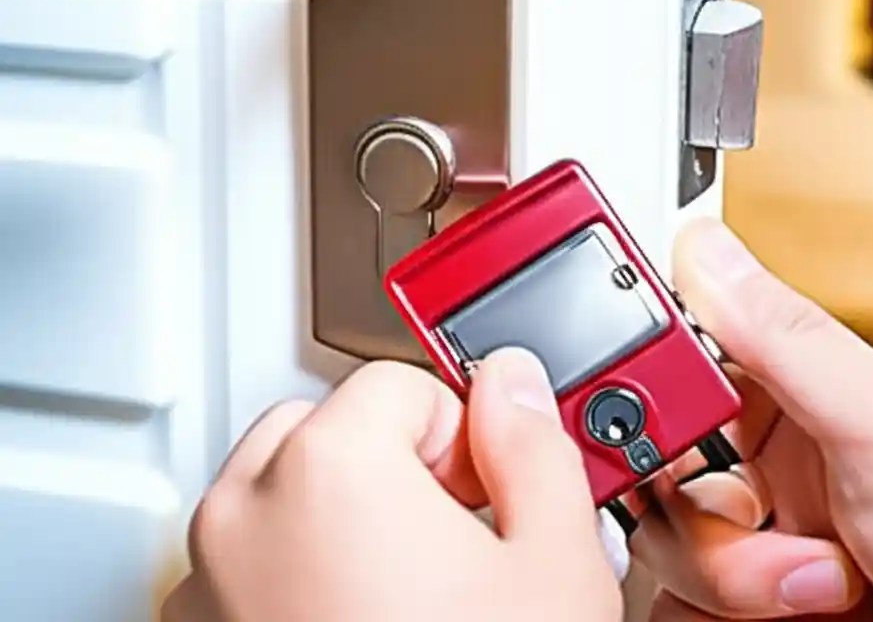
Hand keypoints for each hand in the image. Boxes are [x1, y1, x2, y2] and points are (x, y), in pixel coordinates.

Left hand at [162, 349, 621, 621]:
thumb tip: (515, 385)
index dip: (464, 433)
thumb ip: (536, 443)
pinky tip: (366, 621)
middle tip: (459, 538)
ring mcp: (209, 586)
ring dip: (342, 517)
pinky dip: (296, 572)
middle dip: (396, 467)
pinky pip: (247, 565)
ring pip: (281, 495)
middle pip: (327, 428)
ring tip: (415, 589)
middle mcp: (244, 517)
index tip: (490, 486)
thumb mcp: (554, 559)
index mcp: (329, 470)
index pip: (401, 383)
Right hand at [633, 220, 872, 620]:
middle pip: (661, 489)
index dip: (647, 409)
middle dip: (717, 533)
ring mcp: (782, 553)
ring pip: (673, 566)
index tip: (636, 441)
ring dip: (736, 593)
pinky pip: (695, 617)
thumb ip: (787, 341)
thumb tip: (703, 243)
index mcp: (806, 400)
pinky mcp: (782, 617)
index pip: (680, 380)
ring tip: (832, 595)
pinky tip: (805, 621)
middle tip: (794, 547)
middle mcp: (785, 473)